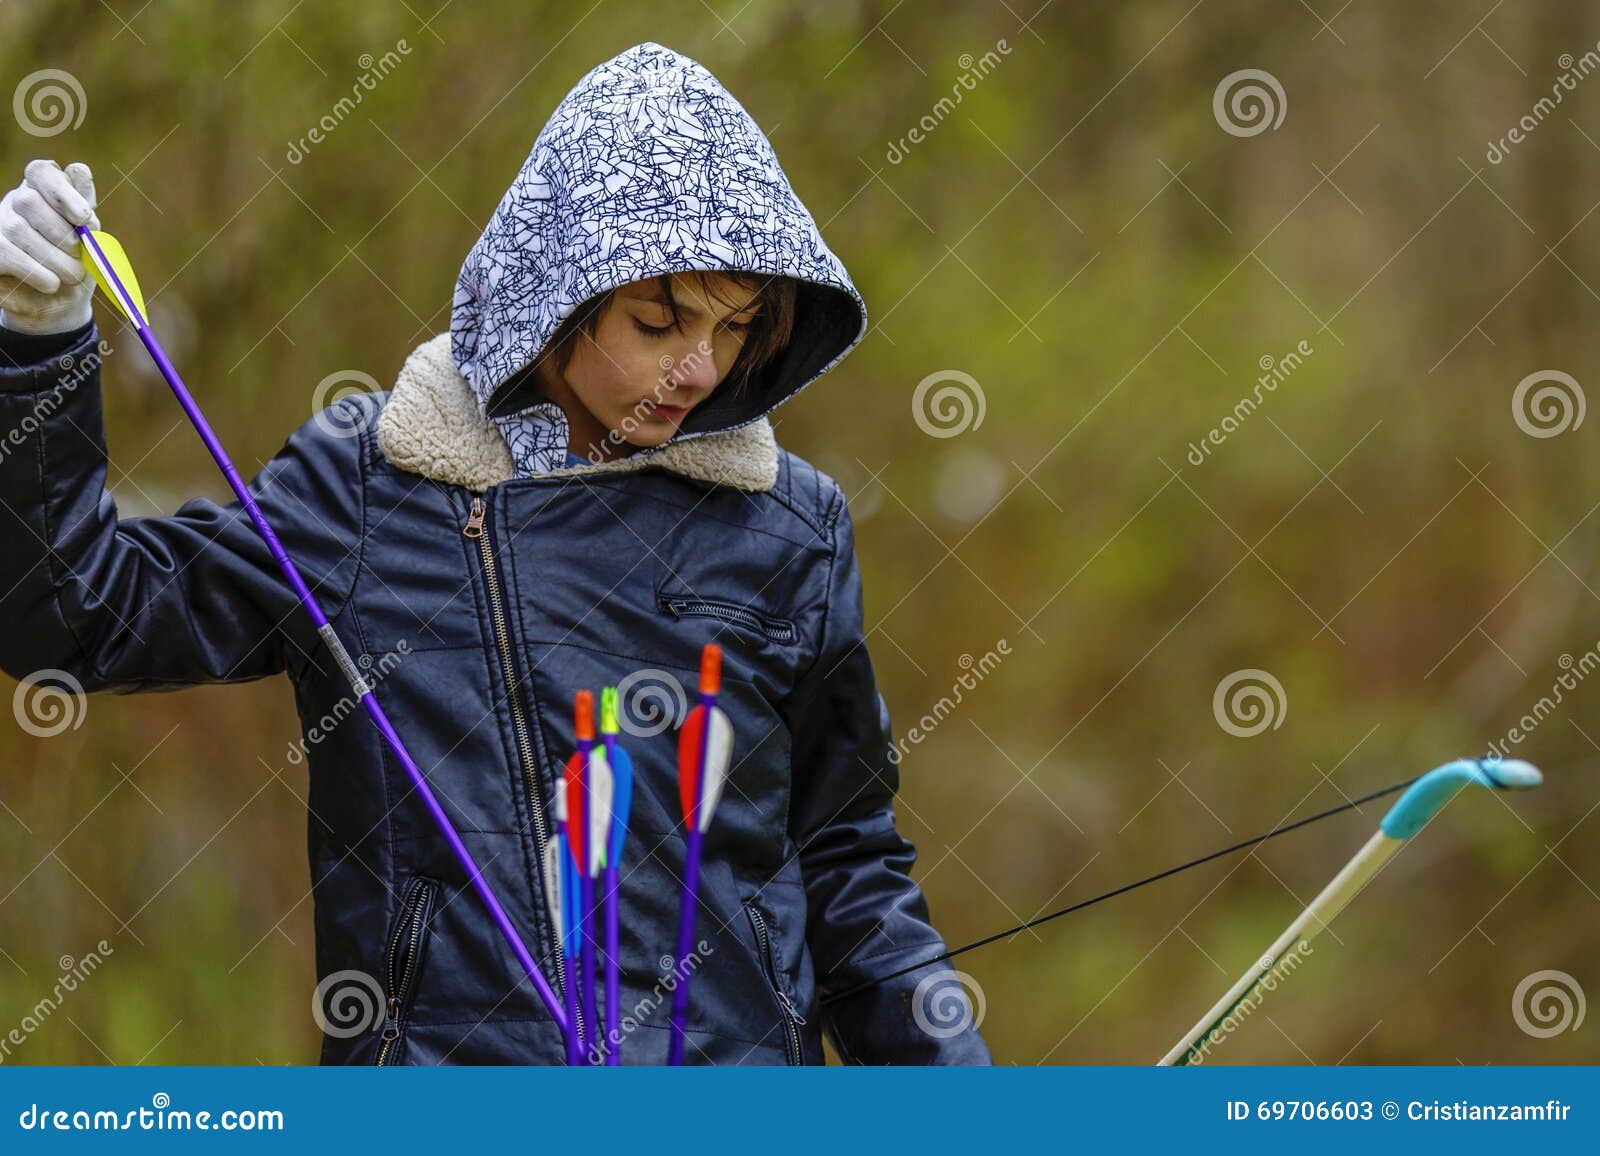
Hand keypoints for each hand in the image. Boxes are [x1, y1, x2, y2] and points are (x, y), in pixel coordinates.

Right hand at [0, 160, 98, 334]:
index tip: (85, 217)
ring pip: (18, 229)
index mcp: (45, 193)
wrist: (62, 304)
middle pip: (29, 200)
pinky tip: (51, 283)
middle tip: (80, 254)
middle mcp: (17, 202)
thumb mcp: (92, 240)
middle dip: (62, 232)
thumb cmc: (79, 264)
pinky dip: (34, 271)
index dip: (62, 191)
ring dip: (54, 257)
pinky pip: (7, 253)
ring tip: (71, 275)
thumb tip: (79, 171)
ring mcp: (0, 223)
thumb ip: (87, 210)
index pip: (42, 172)